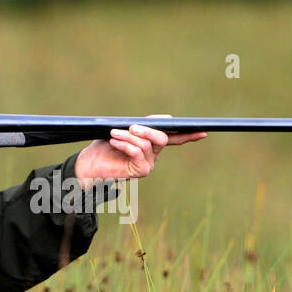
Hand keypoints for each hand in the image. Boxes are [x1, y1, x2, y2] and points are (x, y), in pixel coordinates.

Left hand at [73, 115, 206, 185]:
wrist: (88, 164)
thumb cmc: (104, 146)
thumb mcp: (125, 129)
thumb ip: (144, 124)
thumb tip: (168, 119)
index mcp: (151, 144)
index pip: (174, 138)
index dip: (188, 134)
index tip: (203, 131)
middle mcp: (153, 155)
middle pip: (163, 138)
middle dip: (148, 130)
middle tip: (132, 127)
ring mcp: (148, 164)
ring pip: (148, 145)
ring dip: (129, 136)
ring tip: (114, 134)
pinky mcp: (140, 171)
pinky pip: (138, 153)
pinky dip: (126, 144)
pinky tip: (115, 141)